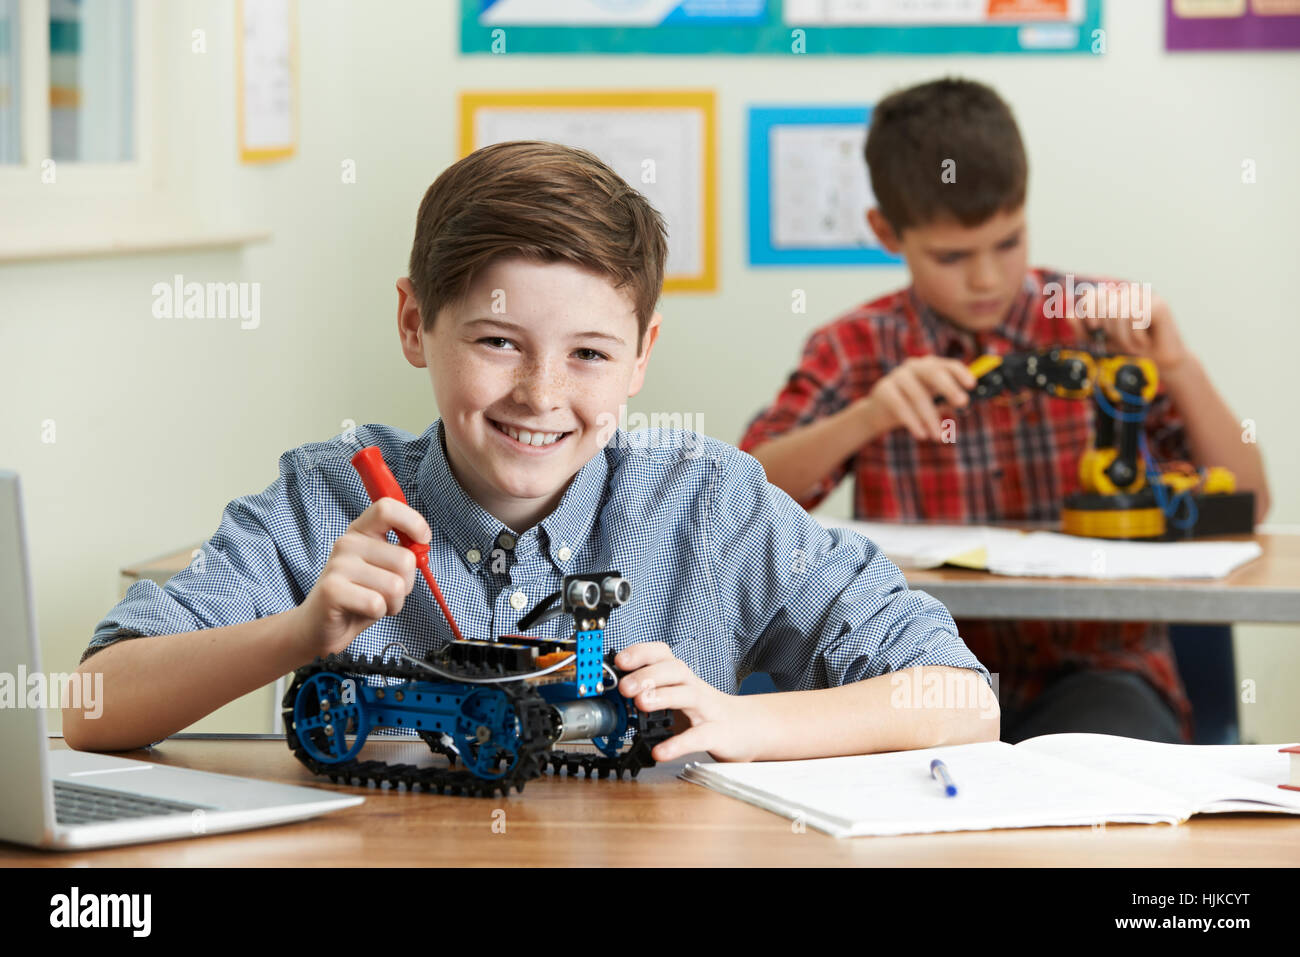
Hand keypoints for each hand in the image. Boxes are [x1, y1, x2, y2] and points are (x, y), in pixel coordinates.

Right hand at [292, 498, 431, 658]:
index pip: (387, 508)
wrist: (320, 625)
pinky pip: (377, 604)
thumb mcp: (383, 568)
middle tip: (387, 592)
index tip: (423, 540)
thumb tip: (421, 546)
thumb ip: (401, 553)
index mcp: (361, 531)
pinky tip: (363, 611)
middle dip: (407, 584)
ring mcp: (338, 565)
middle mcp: (347, 543)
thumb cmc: (358, 595)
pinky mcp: (332, 590)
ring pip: (395, 585)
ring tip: (375, 603)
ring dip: (393, 602)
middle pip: (405, 558)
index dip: (413, 522)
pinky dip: (379, 613)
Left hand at [614, 642, 753, 761]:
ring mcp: (706, 709)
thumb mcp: (676, 696)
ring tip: (640, 704)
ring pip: (687, 694)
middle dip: (647, 674)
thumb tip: (614, 693)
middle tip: (624, 687)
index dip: (641, 652)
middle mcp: (693, 687)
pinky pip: (697, 737)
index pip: (662, 654)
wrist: (744, 728)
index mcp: (681, 677)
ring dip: (662, 696)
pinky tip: (660, 751)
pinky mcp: (716, 733)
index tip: (620, 660)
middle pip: (674, 670)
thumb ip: (650, 692)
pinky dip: (678, 744)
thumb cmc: (703, 711)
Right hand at [860, 356, 975, 441]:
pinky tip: (921, 435)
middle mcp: (914, 366)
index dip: (961, 373)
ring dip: (931, 418)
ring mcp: (897, 376)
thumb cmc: (914, 405)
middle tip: (962, 403)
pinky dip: (912, 422)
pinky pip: (900, 406)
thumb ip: (951, 401)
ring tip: (939, 437)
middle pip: (933, 373)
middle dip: (949, 387)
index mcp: (931, 366)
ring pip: (918, 395)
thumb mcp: (935, 401)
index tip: (972, 385)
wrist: (880, 412)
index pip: (949, 365)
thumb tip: (967, 406)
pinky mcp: (883, 389)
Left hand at [1071, 286, 1189, 376]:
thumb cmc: (1128, 351)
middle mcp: (1127, 294)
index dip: (1089, 311)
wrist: (1156, 364)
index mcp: (1112, 298)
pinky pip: (1136, 316)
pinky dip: (1136, 335)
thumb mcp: (1099, 342)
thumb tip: (1070, 314)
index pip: (1092, 295)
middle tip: (1122, 341)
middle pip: (1105, 305)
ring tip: (1133, 344)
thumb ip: (1081, 329)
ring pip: (1120, 312)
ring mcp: (1144, 297)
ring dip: (1124, 337)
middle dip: (1109, 330)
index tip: (1094, 327)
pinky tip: (1144, 341)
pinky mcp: (1159, 305)